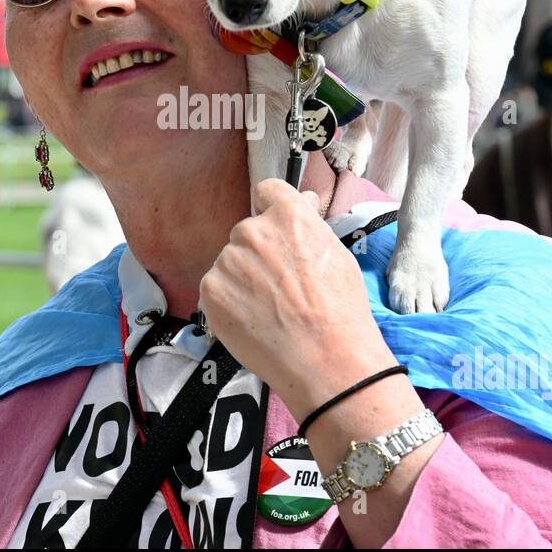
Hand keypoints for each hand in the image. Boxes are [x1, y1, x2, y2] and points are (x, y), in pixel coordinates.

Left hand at [197, 178, 397, 415]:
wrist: (326, 360)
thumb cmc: (341, 311)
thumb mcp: (336, 255)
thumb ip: (310, 225)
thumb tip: (302, 199)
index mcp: (287, 215)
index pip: (266, 191)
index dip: (272, 211)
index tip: (277, 233)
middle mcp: (253, 230)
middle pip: (247, 232)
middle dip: (259, 254)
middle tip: (280, 288)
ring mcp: (228, 261)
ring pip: (230, 263)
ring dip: (242, 280)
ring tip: (270, 311)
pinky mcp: (211, 290)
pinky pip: (216, 289)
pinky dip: (229, 303)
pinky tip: (253, 322)